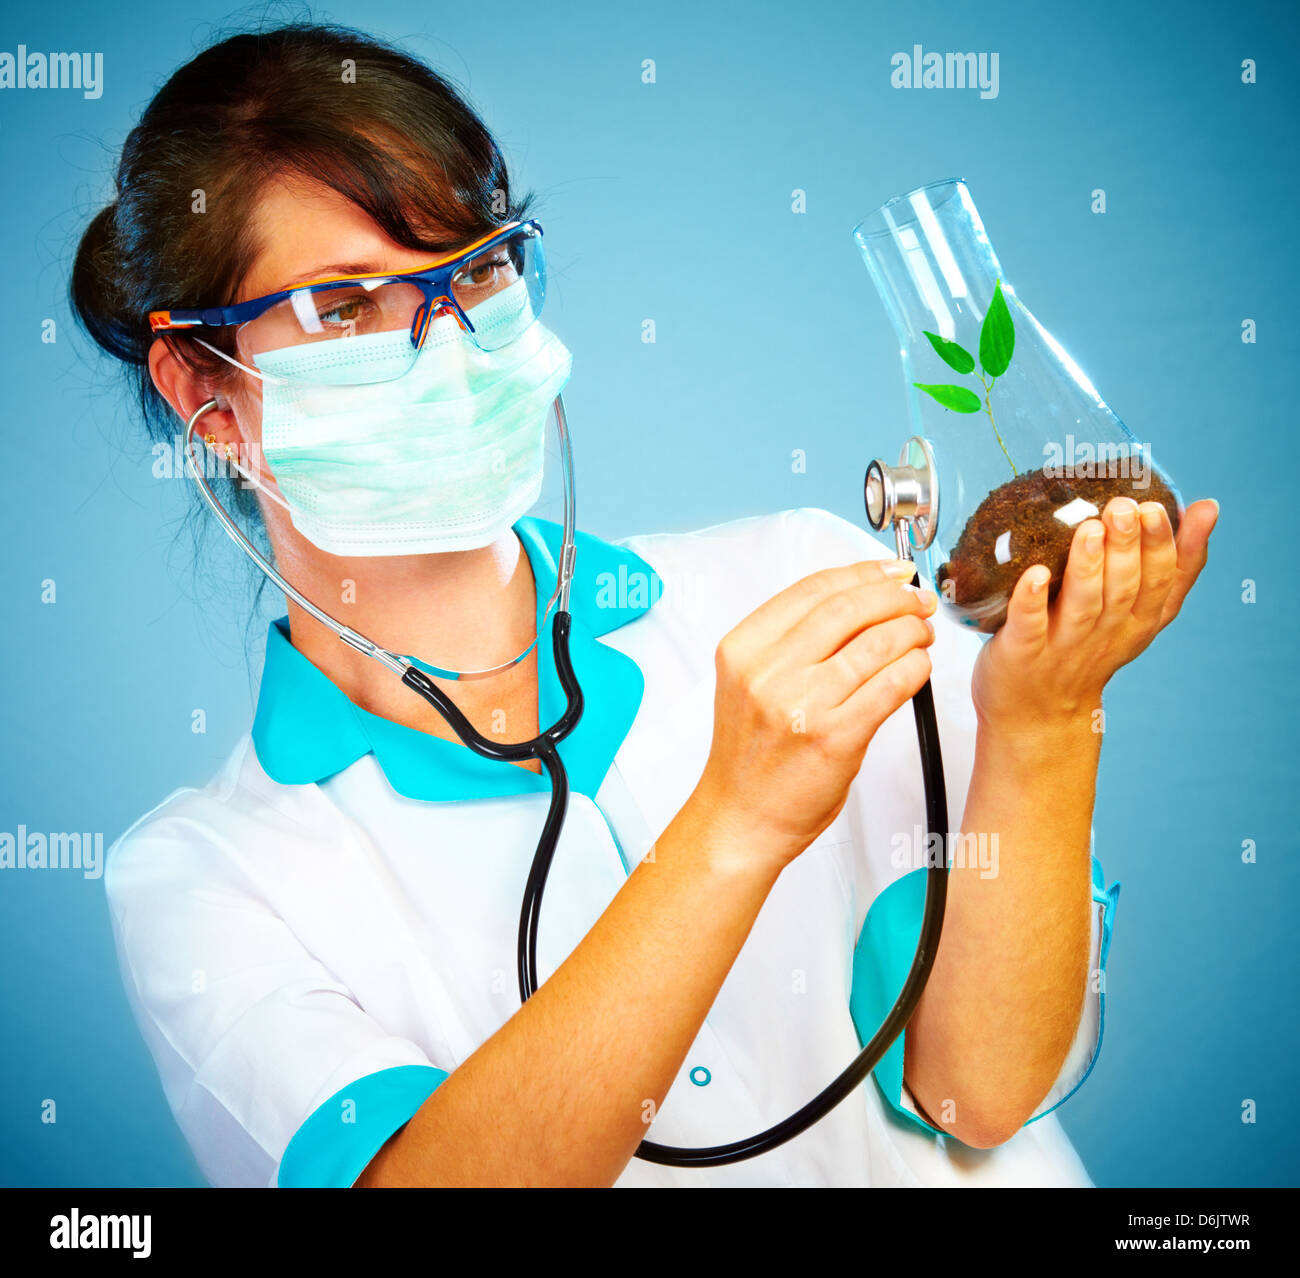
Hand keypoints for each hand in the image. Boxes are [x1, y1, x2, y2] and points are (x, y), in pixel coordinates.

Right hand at [696, 558, 937, 873]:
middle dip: (894, 596)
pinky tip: (920, 665)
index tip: (891, 572)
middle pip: (847, 608)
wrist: (741, 818)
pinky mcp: (835, 737)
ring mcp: (801, 704)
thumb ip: (789, 643)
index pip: (811, 589)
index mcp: (743, 649)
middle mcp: (767, 672)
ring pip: (876, 643)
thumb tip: (857, 601)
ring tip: (922, 633)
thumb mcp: (751, 683)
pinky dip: (915, 667)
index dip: (862, 572)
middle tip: (917, 600)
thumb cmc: (751, 757)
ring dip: (911, 630)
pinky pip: (891, 685)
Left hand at [971, 495, 1218, 733]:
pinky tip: (1034, 574)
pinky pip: (1028, 625)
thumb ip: (1172, 566)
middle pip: (1123, 588)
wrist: (1037, 716)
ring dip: (1087, 566)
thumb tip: (1207, 505)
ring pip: (1082, 604)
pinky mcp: (1022, 654)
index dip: (1163, 545)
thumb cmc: (1086, 650)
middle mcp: (1104, 633)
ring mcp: (1063, 645)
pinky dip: (1031, 600)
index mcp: (1136, 621)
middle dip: (1127, 546)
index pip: (1161, 581)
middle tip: (1124, 506)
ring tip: (1089, 528)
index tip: (1157, 507)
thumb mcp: (1140, 616)